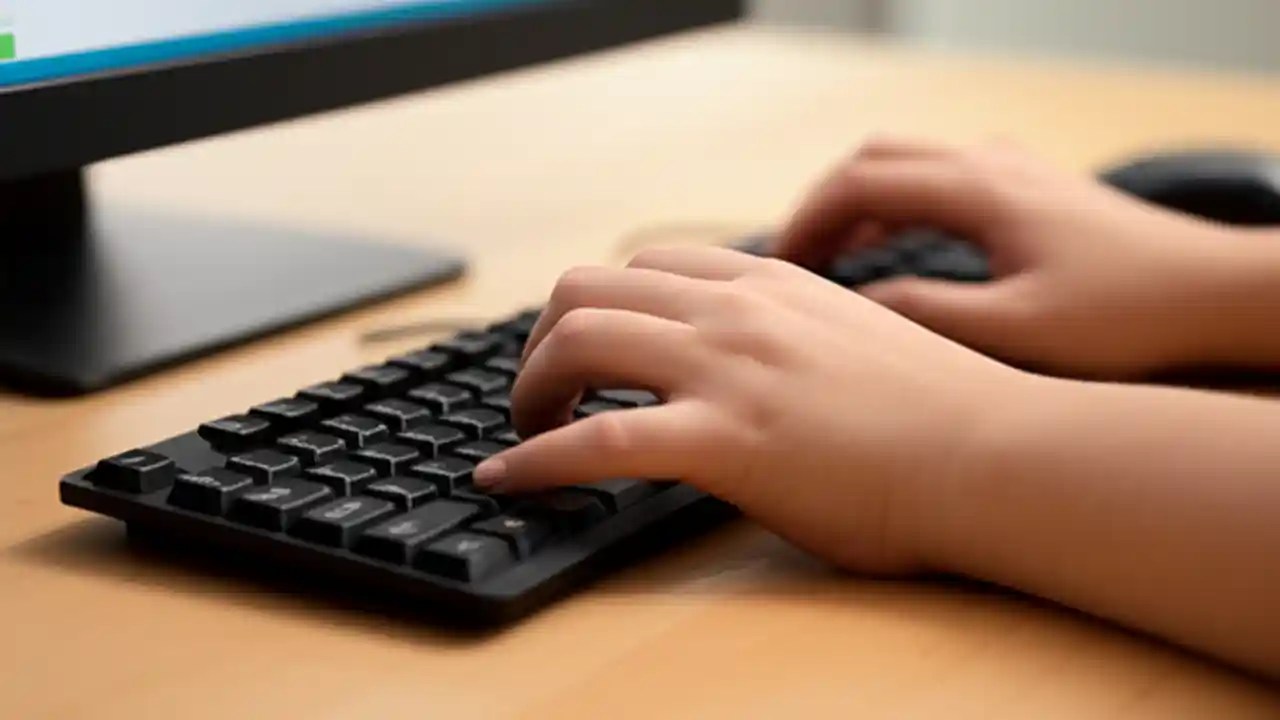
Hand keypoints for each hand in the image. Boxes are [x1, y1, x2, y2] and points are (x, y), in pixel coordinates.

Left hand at [473, 246, 1039, 574]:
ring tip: (527, 427)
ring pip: (578, 339)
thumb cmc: (946, 415)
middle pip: (590, 287)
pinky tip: (511, 479)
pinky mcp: (725, 440)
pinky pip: (594, 440)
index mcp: (772, 283)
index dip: (600, 303)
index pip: (649, 264)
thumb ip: (798, 332)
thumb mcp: (859, 339)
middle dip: (547, 337)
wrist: (998, 455)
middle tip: (544, 387)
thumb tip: (761, 358)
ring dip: (531, 384)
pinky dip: (535, 459)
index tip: (587, 343)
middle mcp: (738, 310)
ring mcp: (727, 368)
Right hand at [777, 138, 1248, 378]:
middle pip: (876, 158)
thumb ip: (928, 314)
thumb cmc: (1127, 316)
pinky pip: (942, 180)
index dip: (806, 220)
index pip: (860, 182)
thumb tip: (856, 309)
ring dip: (862, 204)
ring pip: (909, 164)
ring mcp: (1013, 170)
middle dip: (824, 203)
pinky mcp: (1031, 189)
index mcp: (979, 189)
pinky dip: (901, 208)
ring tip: (831, 259)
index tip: (776, 263)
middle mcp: (990, 165)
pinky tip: (896, 252)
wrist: (1215, 293)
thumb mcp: (1016, 329)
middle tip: (793, 257)